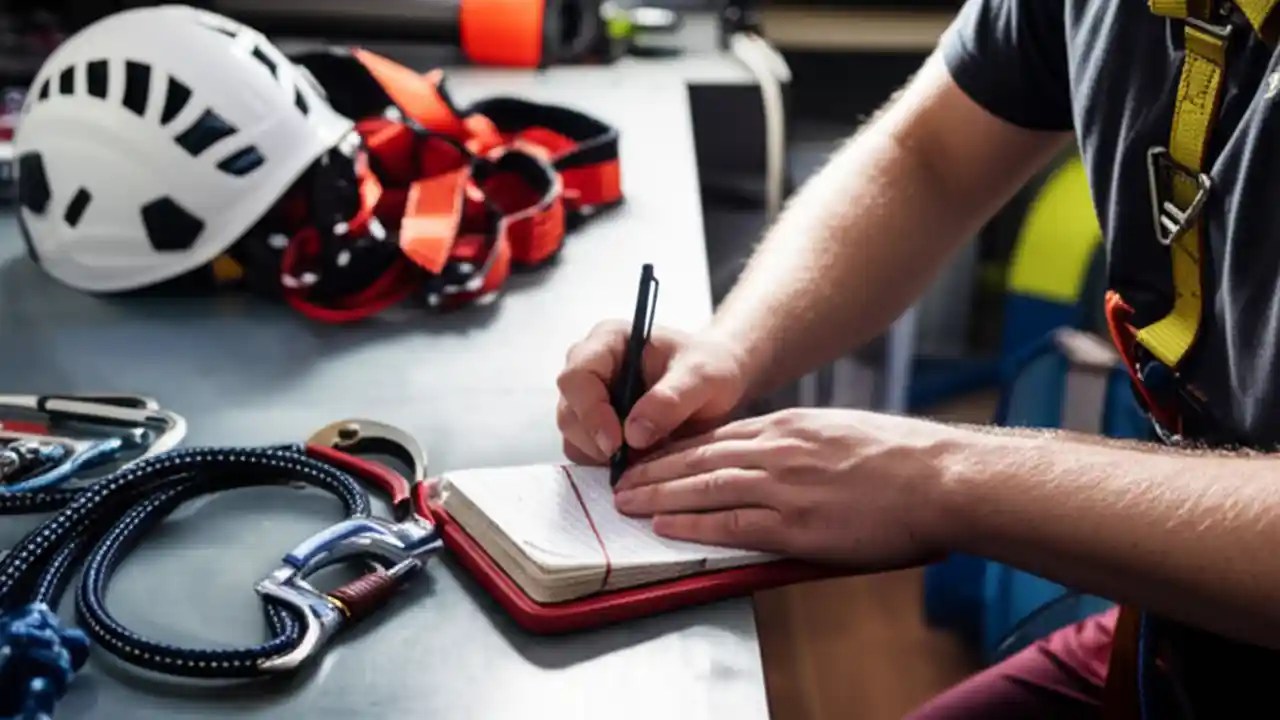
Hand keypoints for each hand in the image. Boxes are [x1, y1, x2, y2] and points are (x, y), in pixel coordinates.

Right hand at [556, 322, 749, 464]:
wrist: (718, 380)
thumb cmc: (711, 366)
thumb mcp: (702, 377)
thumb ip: (670, 400)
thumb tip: (633, 434)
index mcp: (608, 340)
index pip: (577, 376)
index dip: (591, 413)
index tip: (618, 443)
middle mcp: (590, 366)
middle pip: (569, 410)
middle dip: (596, 440)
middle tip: (632, 458)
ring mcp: (589, 397)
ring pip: (573, 435)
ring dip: (601, 455)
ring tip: (641, 457)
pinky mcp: (594, 424)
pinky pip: (585, 452)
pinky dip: (605, 464)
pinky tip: (637, 460)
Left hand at [612, 407, 965, 567]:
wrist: (942, 478)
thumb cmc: (903, 459)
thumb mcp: (843, 433)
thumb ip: (804, 443)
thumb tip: (780, 460)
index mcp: (791, 426)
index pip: (718, 436)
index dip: (677, 448)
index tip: (650, 456)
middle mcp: (779, 449)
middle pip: (699, 458)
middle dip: (653, 469)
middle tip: (620, 480)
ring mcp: (785, 485)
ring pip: (704, 487)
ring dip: (658, 495)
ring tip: (626, 503)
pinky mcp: (796, 523)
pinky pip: (731, 523)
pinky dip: (692, 523)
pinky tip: (665, 526)